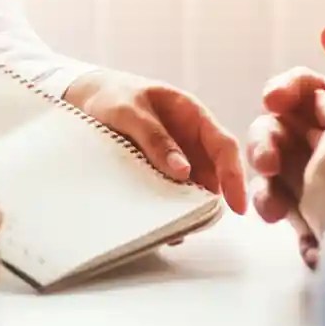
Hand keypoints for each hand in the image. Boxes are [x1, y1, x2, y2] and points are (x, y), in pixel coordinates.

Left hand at [65, 69, 247, 214]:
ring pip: (191, 187)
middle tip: (196, 225)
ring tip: (175, 230)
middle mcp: (189, 139)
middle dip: (208, 201)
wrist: (87, 97)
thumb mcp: (129, 111)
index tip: (237, 207)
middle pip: (212, 174)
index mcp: (193, 116)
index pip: (224, 147)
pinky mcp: (157, 171)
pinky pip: (169, 192)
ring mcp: (175, 157)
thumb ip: (154, 137)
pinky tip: (158, 224)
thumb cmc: (112, 95)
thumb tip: (183, 172)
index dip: (234, 176)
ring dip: (186, 208)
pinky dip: (167, 207)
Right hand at [248, 25, 324, 264]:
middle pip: (274, 134)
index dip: (282, 91)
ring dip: (267, 194)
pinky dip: (301, 237)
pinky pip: (298, 230)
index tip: (275, 100)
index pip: (296, 92)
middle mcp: (322, 146)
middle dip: (264, 145)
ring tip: (275, 212)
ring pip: (273, 183)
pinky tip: (316, 247)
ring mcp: (320, 188)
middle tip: (268, 163)